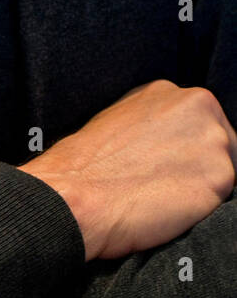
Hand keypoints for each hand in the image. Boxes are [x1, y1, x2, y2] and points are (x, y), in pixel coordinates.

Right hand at [19, 80, 236, 261]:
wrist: (75, 193)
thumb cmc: (86, 164)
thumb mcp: (118, 121)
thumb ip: (153, 122)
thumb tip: (169, 139)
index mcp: (167, 90)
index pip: (197, 121)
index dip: (183, 148)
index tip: (165, 164)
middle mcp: (198, 105)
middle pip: (221, 141)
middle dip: (200, 163)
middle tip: (165, 183)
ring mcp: (213, 139)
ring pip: (226, 169)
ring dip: (203, 185)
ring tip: (164, 196)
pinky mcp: (222, 176)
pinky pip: (225, 197)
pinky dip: (203, 206)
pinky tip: (171, 207)